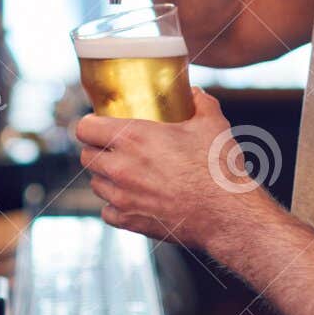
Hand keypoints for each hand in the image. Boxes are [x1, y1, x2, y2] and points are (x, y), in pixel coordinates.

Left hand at [73, 88, 270, 251]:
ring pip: (95, 184)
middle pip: (86, 156)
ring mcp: (122, 197)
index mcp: (133, 138)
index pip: (84, 128)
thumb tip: (194, 93)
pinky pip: (107, 212)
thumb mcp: (212, 125)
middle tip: (112, 148)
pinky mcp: (129, 221)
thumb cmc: (219, 169)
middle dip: (96, 150)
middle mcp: (120, 167)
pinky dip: (115, 205)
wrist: (229, 215)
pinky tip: (131, 199)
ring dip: (105, 177)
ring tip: (124, 173)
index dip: (89, 125)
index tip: (98, 125)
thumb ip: (200, 102)